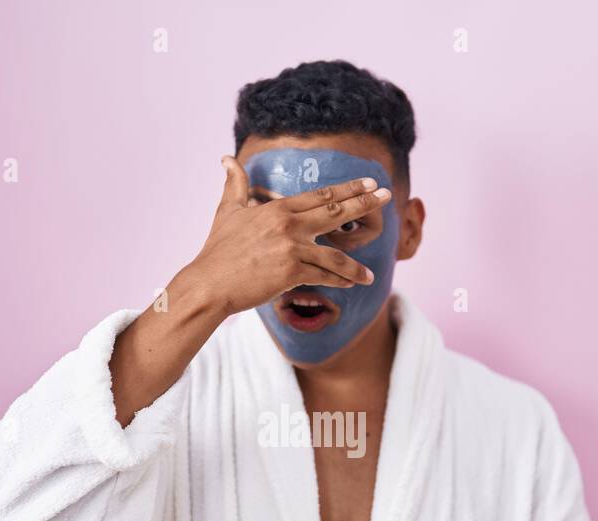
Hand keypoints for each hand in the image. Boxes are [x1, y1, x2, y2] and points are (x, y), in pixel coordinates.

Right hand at [181, 155, 392, 315]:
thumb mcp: (227, 210)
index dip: (348, 188)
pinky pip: (323, 276)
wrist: (209, 282)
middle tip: (387, 195)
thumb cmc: (218, 249)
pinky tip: (352, 286)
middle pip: (336, 212)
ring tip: (371, 274)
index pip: (321, 195)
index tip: (370, 182)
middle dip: (365, 202)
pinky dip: (338, 281)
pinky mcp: (291, 272)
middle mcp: (289, 225)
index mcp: (278, 209)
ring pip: (335, 254)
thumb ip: (235, 184)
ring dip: (356, 266)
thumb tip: (226, 158)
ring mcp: (292, 248)